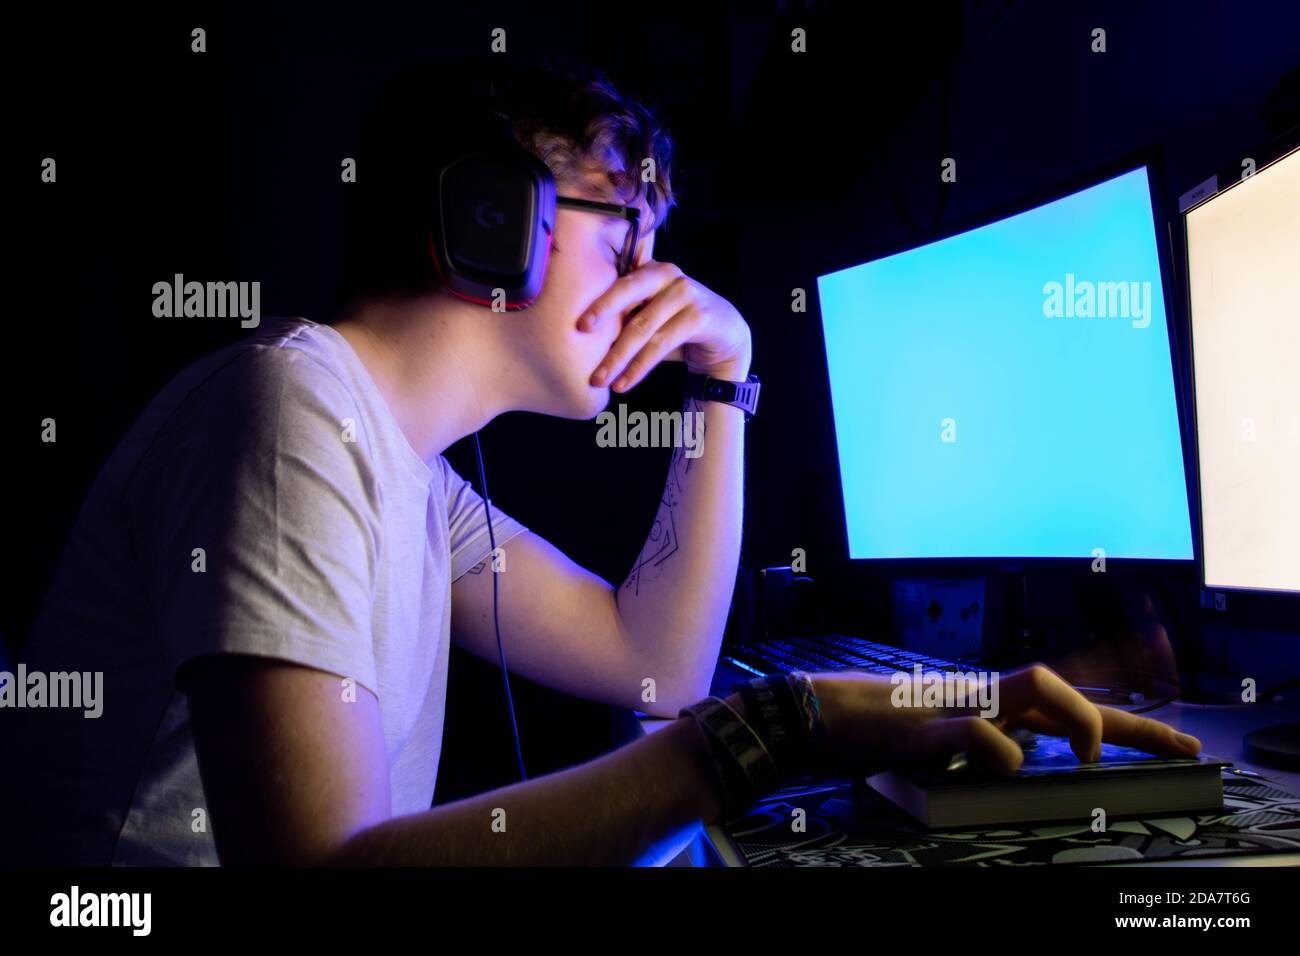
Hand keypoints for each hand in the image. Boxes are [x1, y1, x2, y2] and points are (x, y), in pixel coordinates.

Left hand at [580, 261, 751, 391]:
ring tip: (599, 379)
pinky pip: (661, 345)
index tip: (578, 324)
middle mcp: (669, 275)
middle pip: (629, 295)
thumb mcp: (651, 317)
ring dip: (618, 357)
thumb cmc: (677, 326)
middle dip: (602, 316)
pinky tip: (624, 383)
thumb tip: (580, 338)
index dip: (599, 301)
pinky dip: (639, 367)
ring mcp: (687, 294)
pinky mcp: (699, 317)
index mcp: (652, 270)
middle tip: (579, 335)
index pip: (620, 281)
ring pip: (643, 327)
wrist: (726, 336)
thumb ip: (626, 318)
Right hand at [805, 663, 1202, 778]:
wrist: (818, 714)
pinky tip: (998, 765)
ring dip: (1078, 719)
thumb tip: (1017, 757)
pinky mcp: (932, 725)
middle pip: (1073, 689)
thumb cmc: (873, 729)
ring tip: (1085, 756)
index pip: (1063, 695)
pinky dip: (1000, 755)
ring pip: (1042, 685)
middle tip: (1187, 748)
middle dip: (1134, 721)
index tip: (1164, 730)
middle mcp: (986, 694)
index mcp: (988, 700)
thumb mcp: (939, 742)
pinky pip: (984, 734)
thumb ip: (981, 743)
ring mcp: (962, 703)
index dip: (1113, 706)